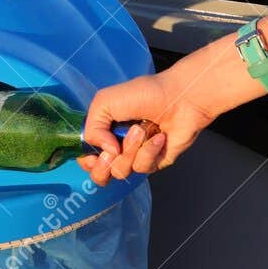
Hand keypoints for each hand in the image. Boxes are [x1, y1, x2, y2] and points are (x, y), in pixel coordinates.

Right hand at [78, 64, 217, 185]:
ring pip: (121, 171)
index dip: (87, 161)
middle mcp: (118, 147)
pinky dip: (149, 151)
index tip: (93, 155)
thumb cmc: (144, 94)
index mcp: (104, 132)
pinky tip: (158, 136)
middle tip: (113, 150)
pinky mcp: (154, 162)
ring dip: (129, 150)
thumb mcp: (105, 102)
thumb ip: (92, 128)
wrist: (180, 97)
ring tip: (141, 130)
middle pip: (100, 174)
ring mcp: (136, 156)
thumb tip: (105, 152)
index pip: (87, 157)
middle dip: (103, 166)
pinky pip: (143, 168)